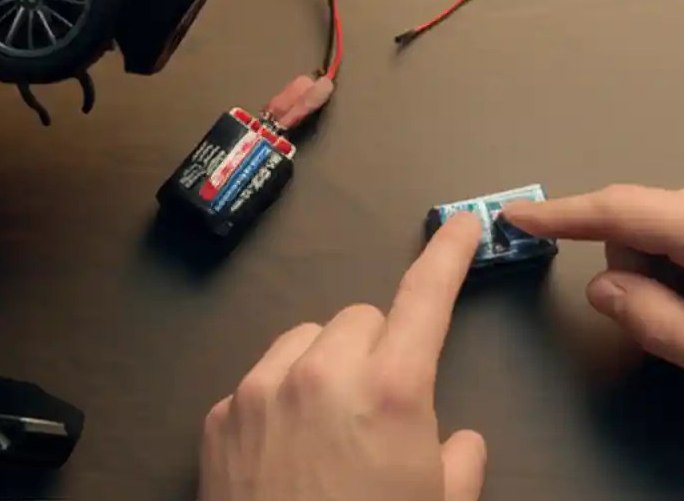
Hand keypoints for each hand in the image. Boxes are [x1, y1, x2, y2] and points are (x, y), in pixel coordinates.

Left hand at [200, 214, 487, 500]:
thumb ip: (460, 458)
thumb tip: (454, 440)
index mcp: (392, 389)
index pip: (427, 296)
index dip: (449, 256)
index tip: (462, 226)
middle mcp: (323, 373)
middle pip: (362, 317)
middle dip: (380, 348)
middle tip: (385, 403)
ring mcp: (263, 390)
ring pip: (307, 337)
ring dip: (326, 364)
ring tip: (332, 425)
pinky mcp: (221, 414)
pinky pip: (262, 377)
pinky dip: (280, 398)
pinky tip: (287, 449)